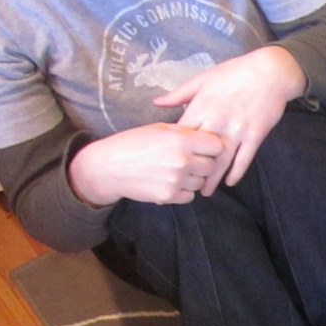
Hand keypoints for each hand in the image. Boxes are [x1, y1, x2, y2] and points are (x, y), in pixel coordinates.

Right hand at [67, 123, 227, 206]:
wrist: (108, 167)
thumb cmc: (133, 143)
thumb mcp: (159, 129)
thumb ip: (186, 133)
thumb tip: (211, 136)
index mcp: (181, 139)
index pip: (217, 146)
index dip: (212, 147)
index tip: (205, 148)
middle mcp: (182, 160)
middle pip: (212, 166)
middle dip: (204, 163)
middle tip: (188, 160)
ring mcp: (177, 180)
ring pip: (201, 182)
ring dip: (193, 178)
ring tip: (174, 170)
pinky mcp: (170, 196)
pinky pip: (190, 196)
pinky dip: (183, 191)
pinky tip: (169, 181)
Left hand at [155, 45, 304, 190]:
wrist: (269, 72)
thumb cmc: (234, 72)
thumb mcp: (202, 78)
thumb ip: (178, 94)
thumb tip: (156, 102)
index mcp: (201, 107)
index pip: (183, 135)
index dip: (175, 150)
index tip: (168, 163)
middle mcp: (217, 122)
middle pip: (199, 153)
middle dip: (191, 170)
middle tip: (182, 186)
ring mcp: (237, 130)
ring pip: (221, 160)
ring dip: (212, 178)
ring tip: (205, 192)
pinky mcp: (254, 135)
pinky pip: (244, 158)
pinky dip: (237, 172)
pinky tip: (230, 182)